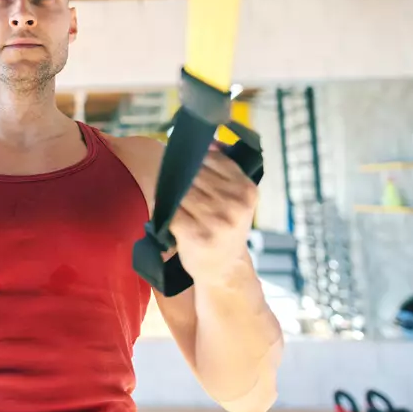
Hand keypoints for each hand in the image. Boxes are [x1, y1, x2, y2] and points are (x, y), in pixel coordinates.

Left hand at [169, 142, 257, 285]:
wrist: (224, 269)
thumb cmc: (226, 229)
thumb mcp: (237, 199)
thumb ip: (226, 170)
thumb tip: (209, 141)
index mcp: (247, 191)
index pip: (215, 159)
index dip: (195, 156)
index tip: (182, 156)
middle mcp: (235, 204)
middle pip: (195, 173)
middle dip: (179, 173)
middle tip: (168, 173)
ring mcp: (216, 220)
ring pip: (182, 190)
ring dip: (170, 189)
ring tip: (167, 192)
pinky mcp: (196, 234)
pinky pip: (172, 210)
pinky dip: (165, 208)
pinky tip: (166, 210)